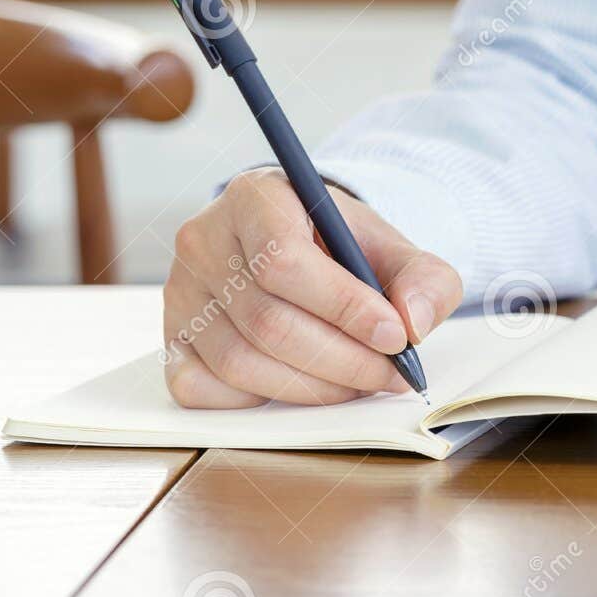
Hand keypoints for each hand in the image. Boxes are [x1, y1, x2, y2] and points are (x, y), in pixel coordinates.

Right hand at [162, 168, 463, 407]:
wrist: (301, 245)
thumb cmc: (344, 247)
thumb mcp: (394, 247)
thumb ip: (424, 279)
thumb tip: (413, 324)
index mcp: (255, 198)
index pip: (284, 262)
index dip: (344, 308)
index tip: (395, 337)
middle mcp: (204, 241)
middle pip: (267, 321)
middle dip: (341, 360)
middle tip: (389, 374)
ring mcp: (179, 293)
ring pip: (239, 362)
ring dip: (311, 387)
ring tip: (359, 382)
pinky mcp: (172, 338)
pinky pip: (204, 389)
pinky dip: (259, 399)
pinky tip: (302, 384)